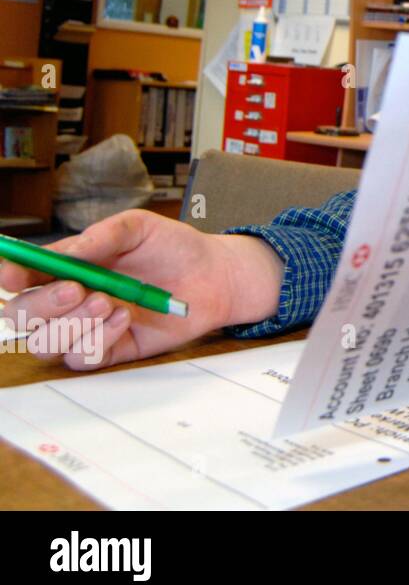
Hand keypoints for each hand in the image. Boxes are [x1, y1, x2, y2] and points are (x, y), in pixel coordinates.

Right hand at [0, 209, 283, 370]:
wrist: (213, 274)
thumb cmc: (173, 247)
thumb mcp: (138, 227)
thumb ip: (102, 236)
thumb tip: (66, 255)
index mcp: (67, 266)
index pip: (21, 275)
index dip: (10, 274)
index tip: (12, 273)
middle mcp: (69, 300)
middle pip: (22, 315)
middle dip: (42, 304)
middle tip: (76, 289)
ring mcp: (86, 327)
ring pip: (45, 343)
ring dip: (71, 324)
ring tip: (109, 301)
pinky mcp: (110, 349)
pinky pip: (82, 357)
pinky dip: (98, 339)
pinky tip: (126, 317)